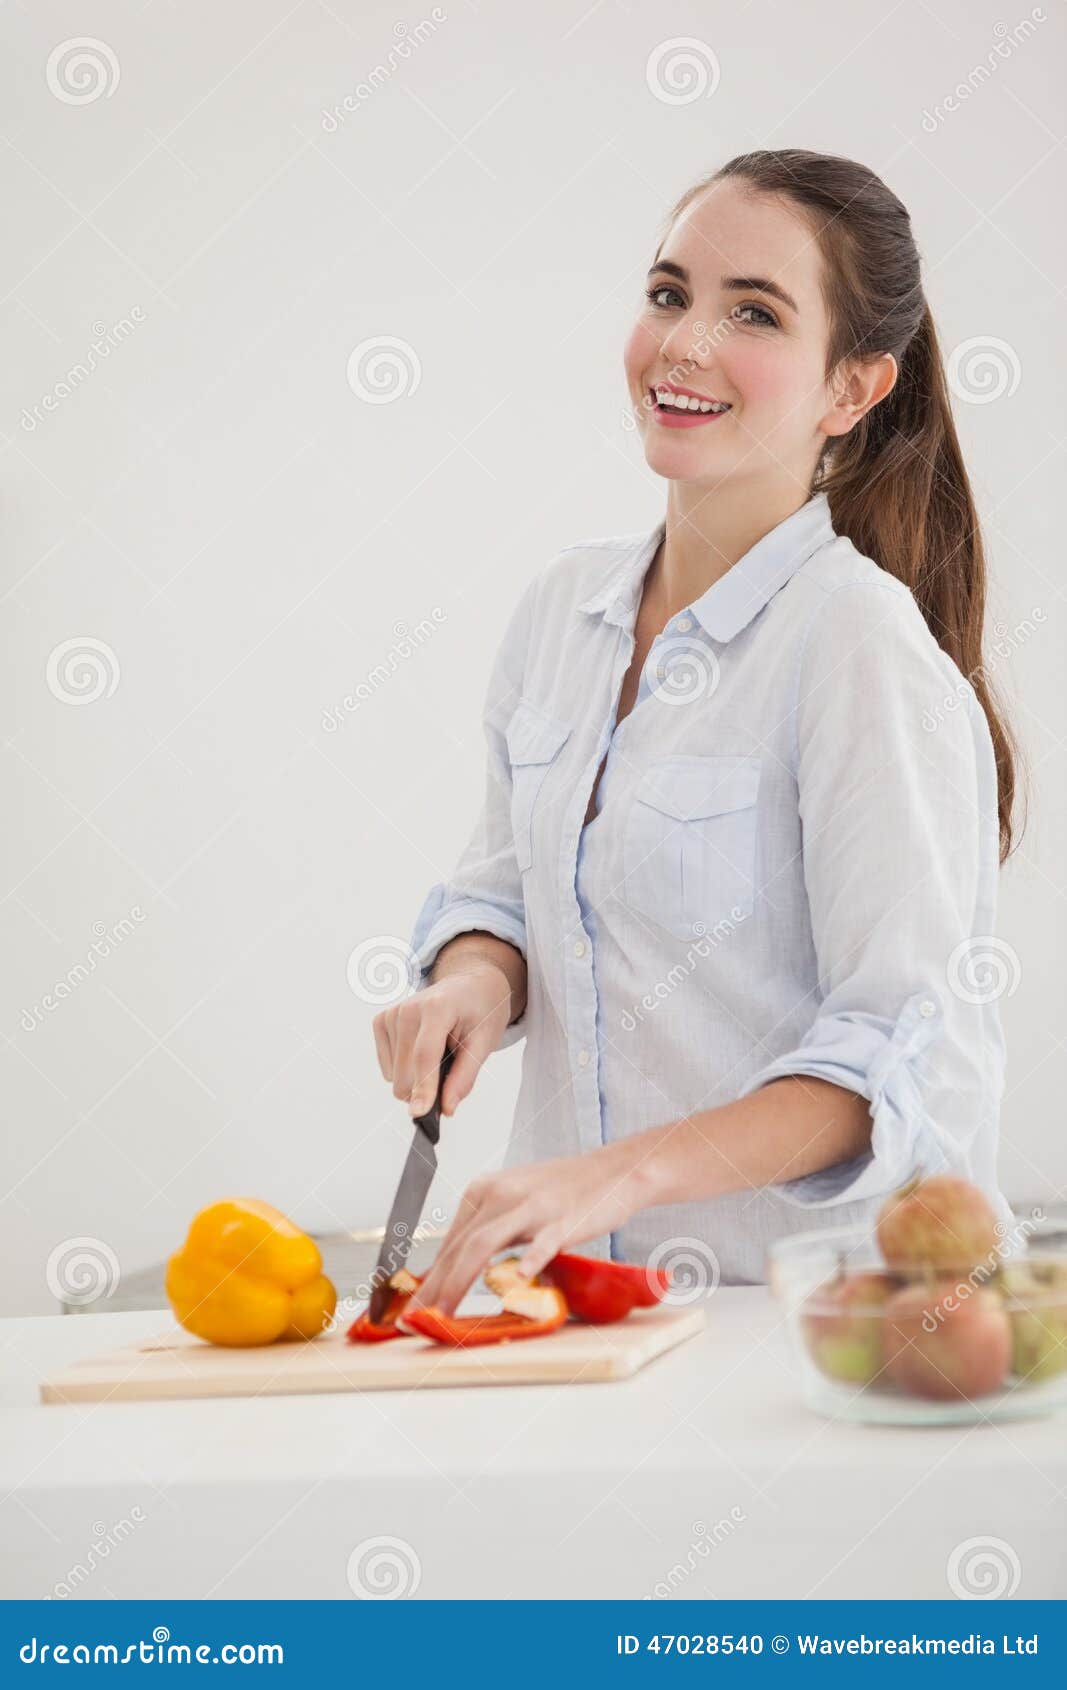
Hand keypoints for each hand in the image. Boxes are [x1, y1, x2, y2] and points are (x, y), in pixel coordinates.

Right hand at [372, 961, 512, 1117]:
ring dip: (416, 1077)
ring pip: (394, 1075)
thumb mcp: (485, 1043)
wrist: (470, 985)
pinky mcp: (381, 1022)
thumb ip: (464, 1077)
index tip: (420, 1114)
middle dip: (424, 1088)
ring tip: (438, 1055)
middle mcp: (408, 1008)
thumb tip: (447, 1108)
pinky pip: (388, 1067)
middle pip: (405, 1071)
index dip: (423, 1088)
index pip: (425, 1056)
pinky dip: (405, 1069)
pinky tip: (421, 1052)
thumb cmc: (481, 1011)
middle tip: (449, 1077)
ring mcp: (392, 1014)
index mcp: (437, 1007)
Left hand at [406, 1141, 649, 1316]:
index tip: (411, 1307)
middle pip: (458, 1245)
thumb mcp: (515, 1204)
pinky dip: (529, 1261)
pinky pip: (542, 1242)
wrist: (613, 1171)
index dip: (427, 1277)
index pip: (448, 1241)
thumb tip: (451, 1271)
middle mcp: (500, 1194)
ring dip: (458, 1282)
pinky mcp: (562, 1218)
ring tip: (443, 1311)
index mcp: (484, 1191)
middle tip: (414, 1319)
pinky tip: (518, 1280)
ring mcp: (531, 1206)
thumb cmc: (563, 1193)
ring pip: (483, 1244)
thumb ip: (486, 1232)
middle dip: (432, 1286)